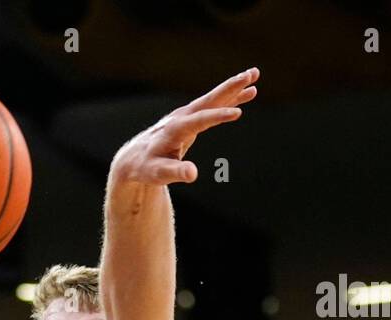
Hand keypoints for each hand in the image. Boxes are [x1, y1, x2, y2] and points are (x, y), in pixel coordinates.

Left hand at [109, 67, 257, 186]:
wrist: (135, 158)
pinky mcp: (192, 118)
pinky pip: (214, 105)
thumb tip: (192, 174)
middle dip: (229, 87)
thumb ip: (175, 172)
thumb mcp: (159, 173)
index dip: (217, 116)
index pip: (199, 120)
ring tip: (255, 75)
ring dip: (234, 87)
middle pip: (208, 100)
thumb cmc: (146, 167)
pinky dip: (231, 98)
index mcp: (175, 129)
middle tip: (251, 74)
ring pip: (213, 98)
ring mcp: (187, 115)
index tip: (237, 113)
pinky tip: (249, 93)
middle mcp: (181, 117)